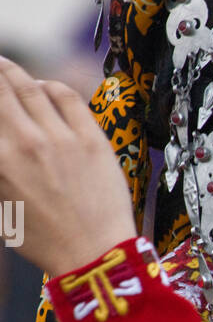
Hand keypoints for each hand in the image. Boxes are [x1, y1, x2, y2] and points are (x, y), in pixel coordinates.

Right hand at [0, 56, 137, 275]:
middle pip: (0, 90)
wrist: (94, 256)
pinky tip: (44, 86)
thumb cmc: (46, 241)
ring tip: (4, 65)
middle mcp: (25, 145)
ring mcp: (60, 139)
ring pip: (30, 87)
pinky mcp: (91, 139)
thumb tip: (2, 152)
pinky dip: (51, 85)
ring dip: (12, 72)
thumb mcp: (4, 209)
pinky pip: (67, 97)